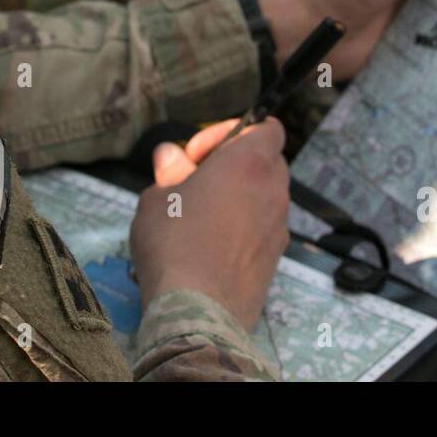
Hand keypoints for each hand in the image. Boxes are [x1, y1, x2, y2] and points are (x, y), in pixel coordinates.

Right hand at [129, 118, 288, 330]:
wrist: (197, 310)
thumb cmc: (173, 242)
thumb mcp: (156, 198)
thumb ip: (169, 171)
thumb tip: (171, 157)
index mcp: (249, 163)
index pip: (268, 127)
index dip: (233, 131)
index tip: (198, 153)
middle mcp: (273, 190)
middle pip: (266, 161)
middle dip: (234, 165)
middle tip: (196, 182)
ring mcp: (280, 226)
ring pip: (265, 196)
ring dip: (239, 197)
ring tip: (201, 216)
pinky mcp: (276, 258)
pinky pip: (263, 227)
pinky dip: (244, 227)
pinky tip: (212, 245)